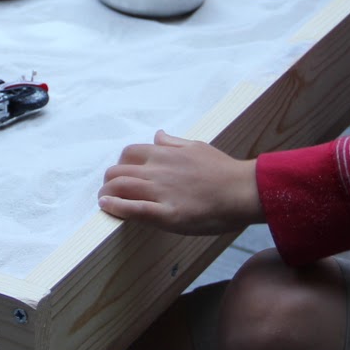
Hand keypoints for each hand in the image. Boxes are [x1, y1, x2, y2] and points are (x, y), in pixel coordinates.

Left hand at [99, 130, 263, 233]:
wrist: (244, 189)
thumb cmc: (224, 170)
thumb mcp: (197, 146)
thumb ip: (174, 142)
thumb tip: (158, 136)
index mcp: (165, 153)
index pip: (129, 153)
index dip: (122, 164)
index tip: (123, 174)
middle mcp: (158, 169)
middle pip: (117, 170)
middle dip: (109, 181)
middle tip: (110, 191)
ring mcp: (161, 191)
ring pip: (119, 187)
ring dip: (106, 195)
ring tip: (105, 203)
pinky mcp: (167, 214)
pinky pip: (134, 209)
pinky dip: (116, 208)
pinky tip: (106, 209)